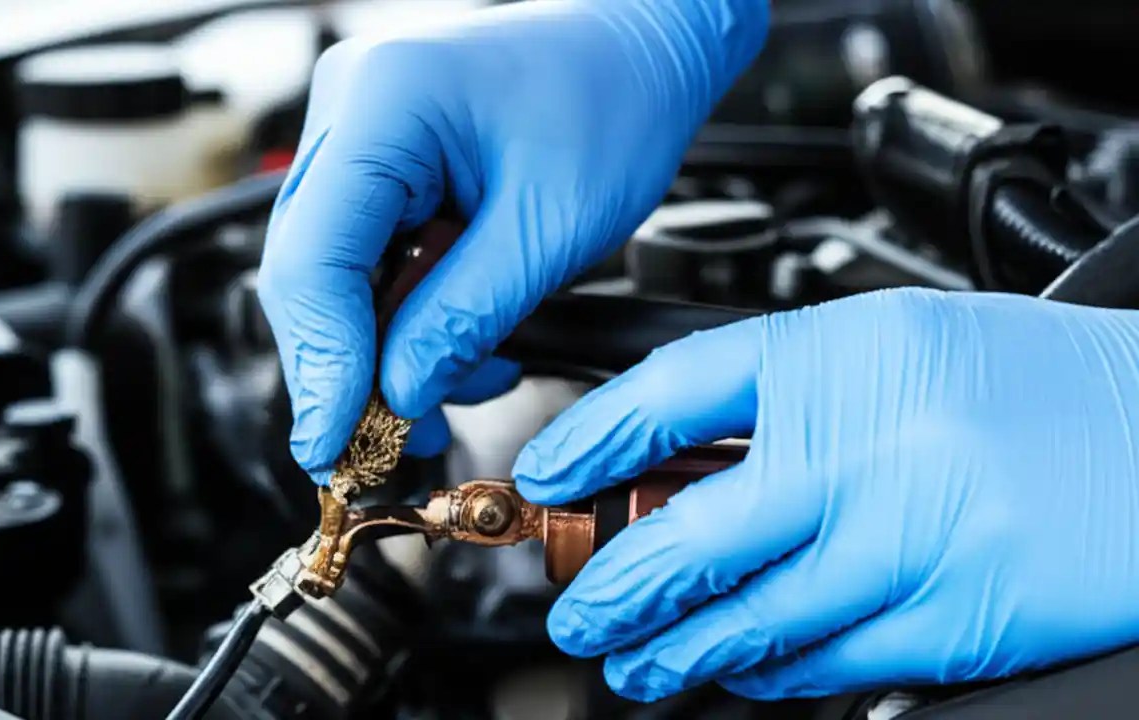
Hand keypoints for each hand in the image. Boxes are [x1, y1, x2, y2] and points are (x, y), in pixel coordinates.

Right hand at [257, 0, 768, 480]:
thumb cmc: (615, 100)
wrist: (643, 48)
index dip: (322, 365)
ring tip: (439, 403)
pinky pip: (368, 256)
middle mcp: (350, 109)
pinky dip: (402, 317)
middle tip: (378, 446)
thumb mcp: (546, 229)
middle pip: (307, 271)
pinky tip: (448, 354)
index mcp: (381, 104)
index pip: (313, 258)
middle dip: (346, 369)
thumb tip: (397, 393)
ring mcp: (360, 132)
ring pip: (333, 274)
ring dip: (380, 352)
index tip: (337, 442)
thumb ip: (463, 318)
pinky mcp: (383, 159)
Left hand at [515, 289, 1138, 700]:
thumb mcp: (896, 344)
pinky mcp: (951, 623)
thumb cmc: (1029, 383)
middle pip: (692, 532)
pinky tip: (734, 670)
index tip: (548, 473)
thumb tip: (678, 454)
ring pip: (751, 619)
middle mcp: (866, 447)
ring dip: (672, 649)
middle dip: (614, 584)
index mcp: (842, 356)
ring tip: (627, 662)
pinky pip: (827, 661)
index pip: (673, 389)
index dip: (590, 437)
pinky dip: (764, 670)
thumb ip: (790, 393)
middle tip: (575, 613)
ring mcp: (908, 542)